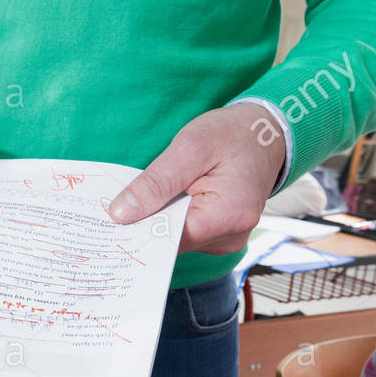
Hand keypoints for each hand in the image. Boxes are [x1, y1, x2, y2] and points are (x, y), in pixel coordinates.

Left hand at [107, 102, 285, 253]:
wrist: (266, 133)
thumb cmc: (233, 135)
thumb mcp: (190, 147)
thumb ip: (155, 182)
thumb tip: (120, 214)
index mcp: (228, 217)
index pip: (169, 239)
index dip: (138, 230)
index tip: (109, 222)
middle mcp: (230, 237)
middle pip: (172, 243)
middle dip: (146, 223)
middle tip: (117, 206)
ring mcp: (226, 239)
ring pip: (176, 239)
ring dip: (159, 219)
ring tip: (150, 196)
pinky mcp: (219, 235)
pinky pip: (185, 233)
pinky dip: (171, 217)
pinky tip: (166, 201)